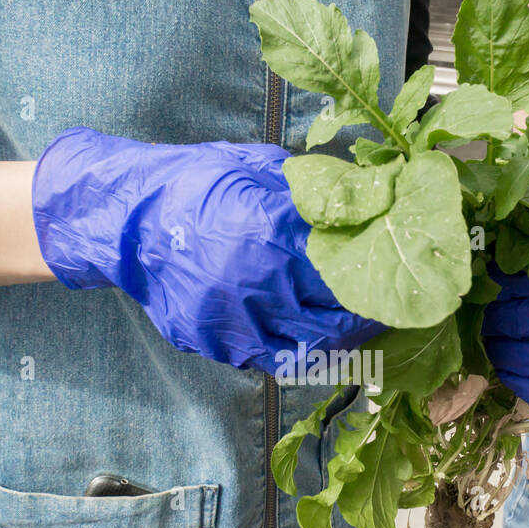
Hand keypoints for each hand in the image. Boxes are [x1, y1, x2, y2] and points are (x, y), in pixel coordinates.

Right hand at [32, 128, 382, 373]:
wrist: (125, 220)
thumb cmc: (195, 183)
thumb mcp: (258, 168)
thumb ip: (313, 191)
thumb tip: (369, 198)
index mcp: (273, 231)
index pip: (351, 264)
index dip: (382, 270)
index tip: (403, 268)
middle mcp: (259, 282)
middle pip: (339, 316)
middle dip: (371, 315)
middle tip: (392, 306)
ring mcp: (237, 319)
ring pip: (311, 349)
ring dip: (341, 342)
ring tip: (358, 327)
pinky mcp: (218, 343)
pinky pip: (273, 358)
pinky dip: (299, 352)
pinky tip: (313, 335)